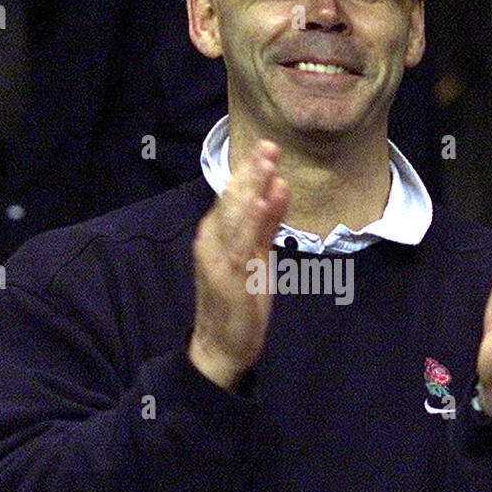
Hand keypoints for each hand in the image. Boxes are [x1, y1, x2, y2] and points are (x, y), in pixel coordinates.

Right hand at [188, 139, 289, 389]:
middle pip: (232, 200)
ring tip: (266, 165)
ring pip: (234, 216)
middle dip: (250, 173)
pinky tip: (260, 204)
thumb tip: (279, 185)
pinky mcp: (227, 277)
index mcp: (218, 232)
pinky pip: (240, 245)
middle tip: (268, 147)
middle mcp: (212, 240)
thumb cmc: (240, 298)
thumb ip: (267, 221)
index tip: (267, 147)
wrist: (223, 344)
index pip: (234, 195)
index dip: (249, 171)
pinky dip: (250, 223)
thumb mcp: (257, 253)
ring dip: (250, 189)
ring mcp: (218, 258)